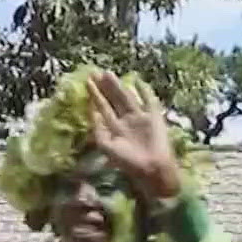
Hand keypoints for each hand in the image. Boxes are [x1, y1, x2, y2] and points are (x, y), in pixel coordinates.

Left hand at [86, 72, 180, 201]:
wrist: (151, 169)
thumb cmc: (128, 161)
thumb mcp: (106, 146)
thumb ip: (98, 128)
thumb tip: (92, 111)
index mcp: (115, 128)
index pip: (103, 108)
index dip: (95, 95)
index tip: (87, 81)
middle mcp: (127, 121)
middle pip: (114, 100)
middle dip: (106, 87)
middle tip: (96, 72)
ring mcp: (141, 118)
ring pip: (128, 98)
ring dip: (119, 86)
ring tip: (108, 73)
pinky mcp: (155, 118)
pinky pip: (150, 101)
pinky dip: (145, 92)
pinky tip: (138, 81)